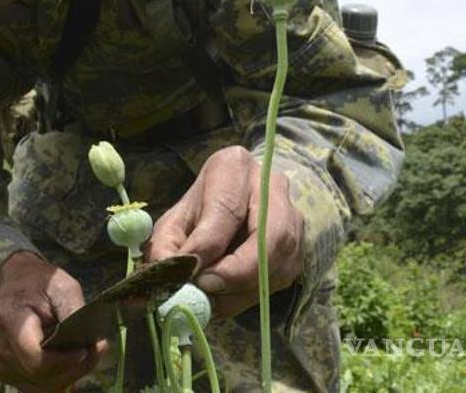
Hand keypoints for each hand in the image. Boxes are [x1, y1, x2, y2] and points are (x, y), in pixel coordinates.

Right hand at [0, 252, 107, 391]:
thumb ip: (74, 312)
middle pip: (41, 375)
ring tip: (80, 352)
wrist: (15, 284)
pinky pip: (35, 387)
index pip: (35, 357)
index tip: (85, 348)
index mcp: (9, 318)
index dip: (64, 360)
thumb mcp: (62, 286)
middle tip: (95, 349)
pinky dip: (56, 378)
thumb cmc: (40, 283)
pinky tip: (65, 360)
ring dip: (67, 375)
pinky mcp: (4, 373)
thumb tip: (90, 342)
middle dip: (74, 367)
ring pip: (40, 386)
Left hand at [148, 146, 304, 317]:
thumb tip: (168, 273)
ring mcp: (293, 218)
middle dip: (237, 271)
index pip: (226, 209)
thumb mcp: (175, 221)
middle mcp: (272, 187)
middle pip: (270, 235)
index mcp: (233, 167)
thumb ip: (166, 246)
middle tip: (207, 289)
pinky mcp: (299, 249)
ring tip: (210, 297)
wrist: (235, 203)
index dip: (208, 246)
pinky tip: (226, 296)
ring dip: (242, 290)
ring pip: (278, 263)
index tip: (190, 272)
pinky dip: (249, 296)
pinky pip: (279, 280)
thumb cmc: (200, 212)